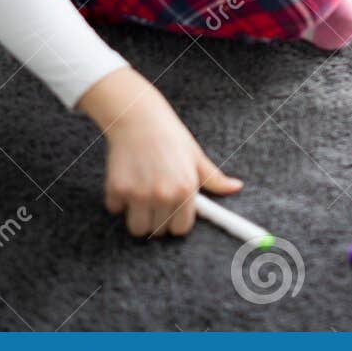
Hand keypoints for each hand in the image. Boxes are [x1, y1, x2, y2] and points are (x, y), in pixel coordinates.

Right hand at [77, 67, 242, 237]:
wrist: (139, 118)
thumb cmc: (171, 137)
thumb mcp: (196, 157)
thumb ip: (214, 178)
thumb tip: (235, 187)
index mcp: (185, 189)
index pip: (181, 229)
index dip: (178, 224)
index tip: (174, 217)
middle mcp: (162, 195)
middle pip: (158, 231)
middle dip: (158, 221)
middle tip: (158, 202)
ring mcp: (138, 194)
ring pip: (137, 228)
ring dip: (139, 217)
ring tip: (143, 197)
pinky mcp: (117, 190)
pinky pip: (116, 210)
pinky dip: (119, 201)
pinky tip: (127, 183)